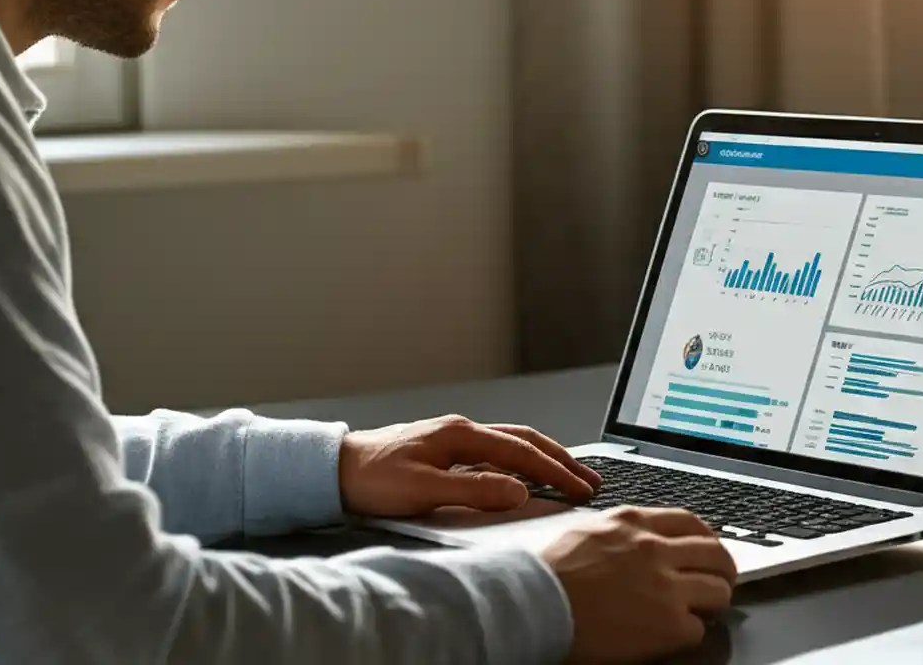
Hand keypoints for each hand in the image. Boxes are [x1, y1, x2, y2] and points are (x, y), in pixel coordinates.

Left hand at [338, 415, 602, 516]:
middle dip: (561, 459)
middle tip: (590, 480)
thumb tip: (520, 492)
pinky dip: (521, 462)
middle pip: (524, 440)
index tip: (581, 489)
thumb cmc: (371, 479)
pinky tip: (526, 476)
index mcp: (460, 434)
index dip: (555, 471)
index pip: (521, 451)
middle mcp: (461, 431)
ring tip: (569, 475)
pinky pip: (496, 452)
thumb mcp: (423, 490)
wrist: (333, 471)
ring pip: (512, 443)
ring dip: (543, 458)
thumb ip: (474, 491)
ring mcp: (453, 439)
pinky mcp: (445, 451)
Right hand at [542, 507, 735, 663]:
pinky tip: (673, 633)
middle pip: (715, 554)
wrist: (535, 604)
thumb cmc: (548, 571)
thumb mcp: (587, 530)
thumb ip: (621, 530)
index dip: (706, 539)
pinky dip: (688, 633)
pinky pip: (697, 629)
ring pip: (718, 590)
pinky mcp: (668, 624)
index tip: (708, 549)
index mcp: (636, 523)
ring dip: (713, 601)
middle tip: (720, 581)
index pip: (691, 523)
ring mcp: (666, 587)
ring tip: (702, 610)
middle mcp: (656, 549)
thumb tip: (641, 537)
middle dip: (723, 570)